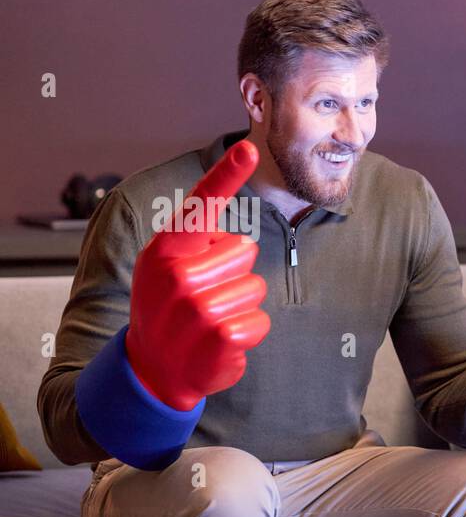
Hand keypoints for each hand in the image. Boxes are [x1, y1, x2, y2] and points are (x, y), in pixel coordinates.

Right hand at [125, 140, 269, 410]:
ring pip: (256, 286)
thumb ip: (196, 240)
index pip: (201, 205)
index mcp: (165, 248)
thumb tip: (233, 225)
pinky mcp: (220, 336)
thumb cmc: (170, 308)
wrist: (154, 368)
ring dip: (243, 306)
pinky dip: (249, 334)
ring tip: (211, 320)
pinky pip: (259, 321)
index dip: (226, 175)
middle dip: (235, 273)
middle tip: (205, 295)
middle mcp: (177, 273)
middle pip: (246, 249)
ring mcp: (197, 306)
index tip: (249, 148)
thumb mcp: (169, 266)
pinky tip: (221, 342)